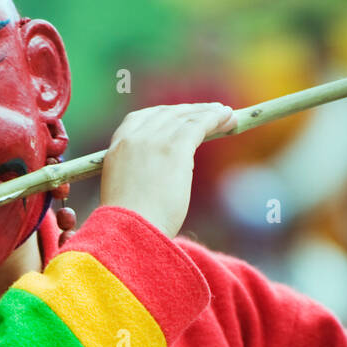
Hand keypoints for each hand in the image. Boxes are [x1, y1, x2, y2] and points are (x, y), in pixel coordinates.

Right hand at [100, 102, 235, 237]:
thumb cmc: (131, 225)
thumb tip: (173, 170)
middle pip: (168, 114)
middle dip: (191, 111)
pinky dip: (216, 119)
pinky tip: (229, 119)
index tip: (182, 116)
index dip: (166, 114)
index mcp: (117, 147)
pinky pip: (199, 125)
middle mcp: (134, 138)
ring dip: (210, 114)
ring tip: (228, 116)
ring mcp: (153, 141)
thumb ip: (142, 172)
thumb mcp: (128, 190)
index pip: (142, 118)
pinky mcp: (174, 149)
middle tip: (211, 113)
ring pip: (186, 118)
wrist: (130, 234)